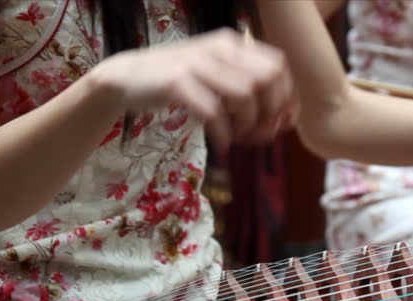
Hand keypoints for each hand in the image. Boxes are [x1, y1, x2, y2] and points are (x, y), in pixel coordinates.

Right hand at [89, 28, 296, 151]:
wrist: (127, 78)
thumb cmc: (178, 82)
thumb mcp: (216, 76)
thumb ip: (246, 89)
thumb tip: (283, 119)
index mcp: (231, 45)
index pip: (277, 66)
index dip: (286, 97)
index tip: (280, 123)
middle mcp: (219, 49)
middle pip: (267, 80)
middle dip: (270, 114)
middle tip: (257, 136)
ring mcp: (198, 64)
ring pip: (245, 95)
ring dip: (247, 126)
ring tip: (237, 140)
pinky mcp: (177, 83)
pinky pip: (213, 111)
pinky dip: (223, 134)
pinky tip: (220, 144)